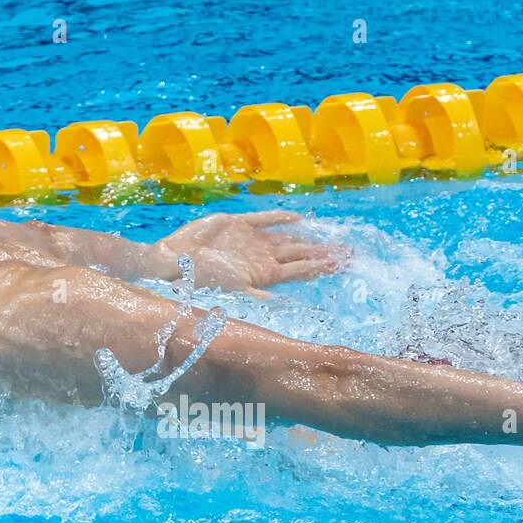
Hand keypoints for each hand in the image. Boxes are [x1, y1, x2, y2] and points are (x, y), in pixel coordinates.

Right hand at [154, 210, 344, 297]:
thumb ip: (259, 297)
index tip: (343, 264)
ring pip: (286, 238)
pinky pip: (263, 219)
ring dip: (306, 239)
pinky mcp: (236, 224)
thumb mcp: (232, 292)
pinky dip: (279, 218)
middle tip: (348, 253)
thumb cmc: (200, 280)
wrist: (174, 260)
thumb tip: (285, 304)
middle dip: (322, 254)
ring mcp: (251, 241)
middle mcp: (261, 258)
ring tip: (329, 241)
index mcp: (264, 274)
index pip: (299, 269)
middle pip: (299, 254)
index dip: (321, 266)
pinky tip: (298, 218)